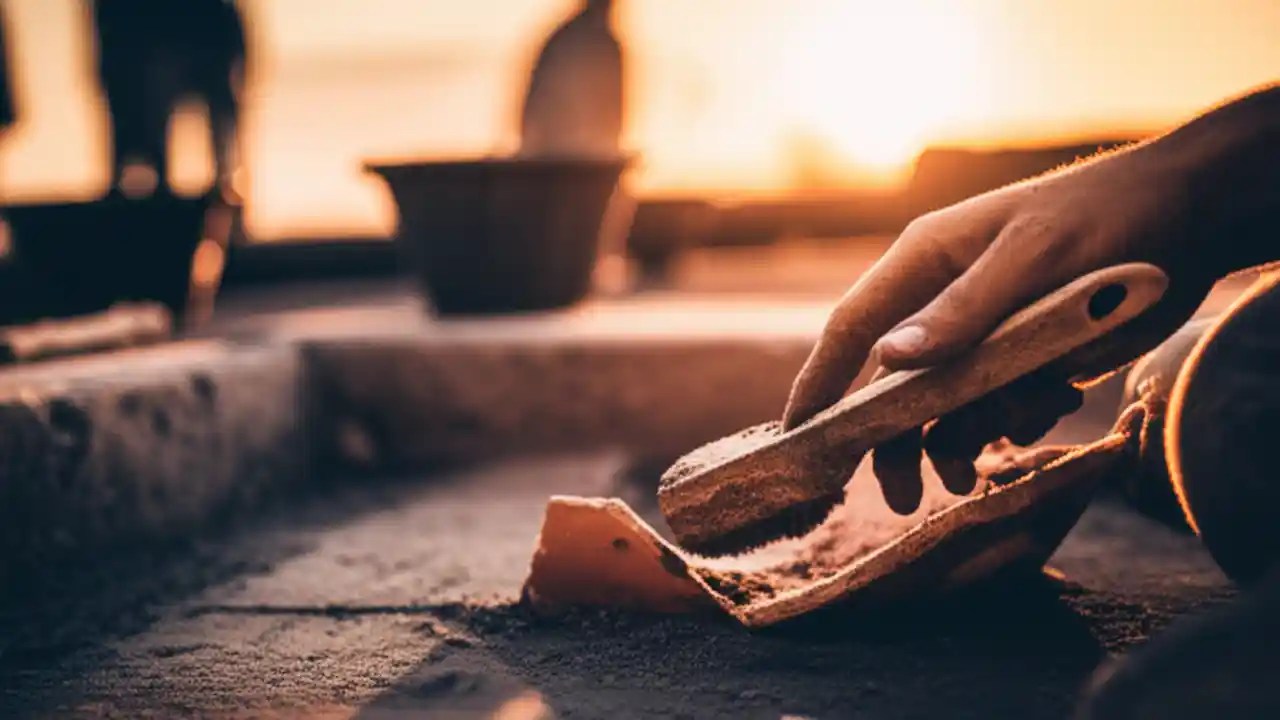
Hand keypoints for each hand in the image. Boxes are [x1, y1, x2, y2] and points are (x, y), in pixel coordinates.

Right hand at [783, 141, 1220, 507]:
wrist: (1189, 218)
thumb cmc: (1104, 215)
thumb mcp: (1033, 257)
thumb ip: (963, 310)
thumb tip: (889, 361)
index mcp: (926, 261)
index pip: (852, 327)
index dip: (818, 382)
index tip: (794, 435)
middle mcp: (943, 300)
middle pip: (894, 385)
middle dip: (896, 443)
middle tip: (900, 500)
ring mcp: (983, 332)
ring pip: (947, 406)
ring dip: (961, 440)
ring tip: (971, 477)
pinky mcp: (1023, 355)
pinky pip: (998, 407)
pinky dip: (1016, 421)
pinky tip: (1051, 404)